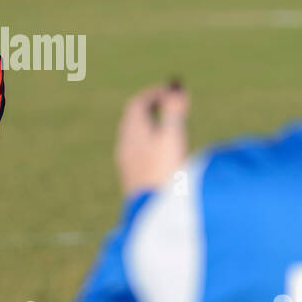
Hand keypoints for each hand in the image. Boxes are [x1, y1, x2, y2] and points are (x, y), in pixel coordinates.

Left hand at [115, 82, 189, 196]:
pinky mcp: (133, 180)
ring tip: (168, 127)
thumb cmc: (165, 173)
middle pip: (133, 119)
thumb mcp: (173, 137)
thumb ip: (174, 111)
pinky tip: (162, 155)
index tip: (172, 91)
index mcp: (133, 133)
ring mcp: (127, 164)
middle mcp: (126, 146)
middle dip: (151, 107)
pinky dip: (149, 144)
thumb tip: (176, 87)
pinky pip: (137, 153)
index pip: (137, 104)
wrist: (153, 214)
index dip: (154, 94)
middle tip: (170, 104)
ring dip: (150, 126)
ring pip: (134, 137)